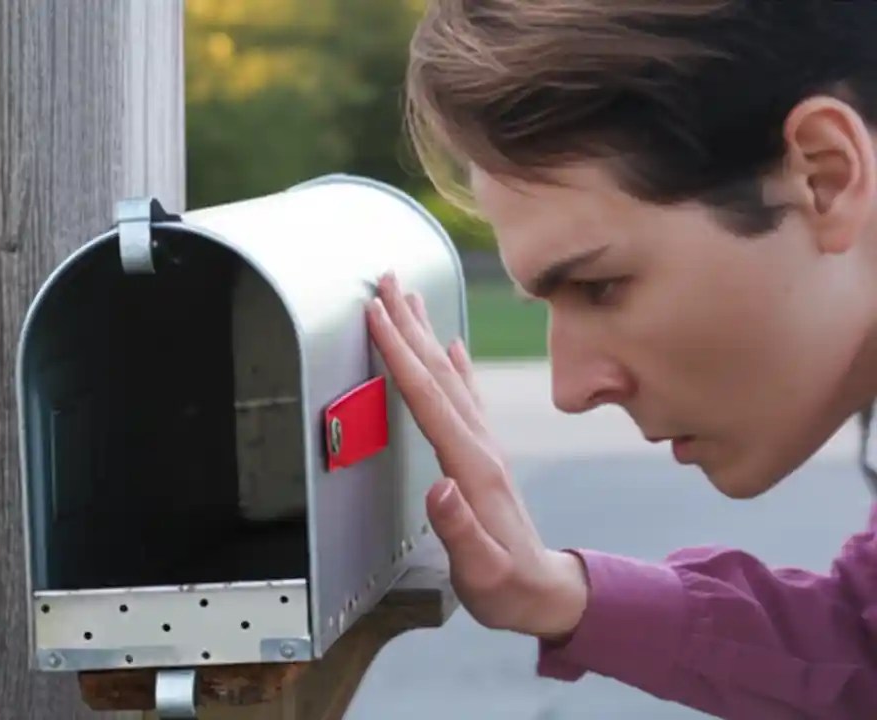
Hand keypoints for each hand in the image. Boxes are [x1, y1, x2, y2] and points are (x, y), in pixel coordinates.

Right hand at [365, 271, 587, 639]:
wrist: (547, 594)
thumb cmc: (508, 589)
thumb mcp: (483, 574)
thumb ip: (460, 532)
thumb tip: (437, 489)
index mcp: (473, 470)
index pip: (430, 400)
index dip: (400, 355)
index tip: (378, 317)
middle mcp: (482, 448)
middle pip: (438, 373)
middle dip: (408, 325)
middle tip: (385, 282)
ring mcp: (484, 447)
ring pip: (450, 375)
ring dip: (426, 333)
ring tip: (408, 297)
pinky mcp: (484, 453)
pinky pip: (466, 395)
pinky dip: (456, 364)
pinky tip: (450, 344)